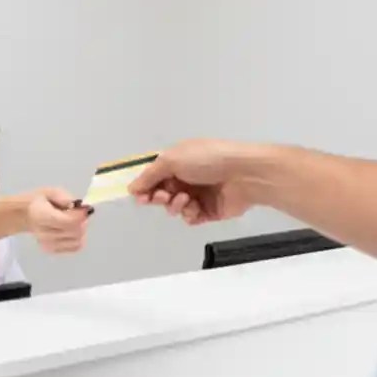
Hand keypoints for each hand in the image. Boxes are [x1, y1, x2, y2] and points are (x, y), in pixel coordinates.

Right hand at [24, 187, 89, 252]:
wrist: (28, 215)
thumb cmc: (41, 201)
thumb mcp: (52, 192)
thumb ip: (64, 197)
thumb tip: (76, 205)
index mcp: (41, 216)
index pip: (67, 222)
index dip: (80, 216)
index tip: (85, 208)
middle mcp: (43, 234)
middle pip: (75, 232)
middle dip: (82, 221)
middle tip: (80, 213)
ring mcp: (48, 245)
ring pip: (78, 240)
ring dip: (81, 230)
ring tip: (74, 220)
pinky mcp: (53, 251)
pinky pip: (75, 246)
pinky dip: (78, 238)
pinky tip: (71, 230)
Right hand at [129, 139, 285, 224]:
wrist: (244, 174)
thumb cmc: (209, 160)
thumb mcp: (173, 160)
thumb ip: (150, 175)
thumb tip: (132, 187)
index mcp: (178, 160)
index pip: (154, 175)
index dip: (145, 186)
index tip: (140, 196)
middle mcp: (186, 176)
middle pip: (161, 192)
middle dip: (159, 196)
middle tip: (163, 196)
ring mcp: (197, 194)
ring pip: (174, 207)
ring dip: (175, 205)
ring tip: (185, 199)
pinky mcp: (208, 211)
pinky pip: (190, 217)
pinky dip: (189, 214)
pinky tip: (195, 208)